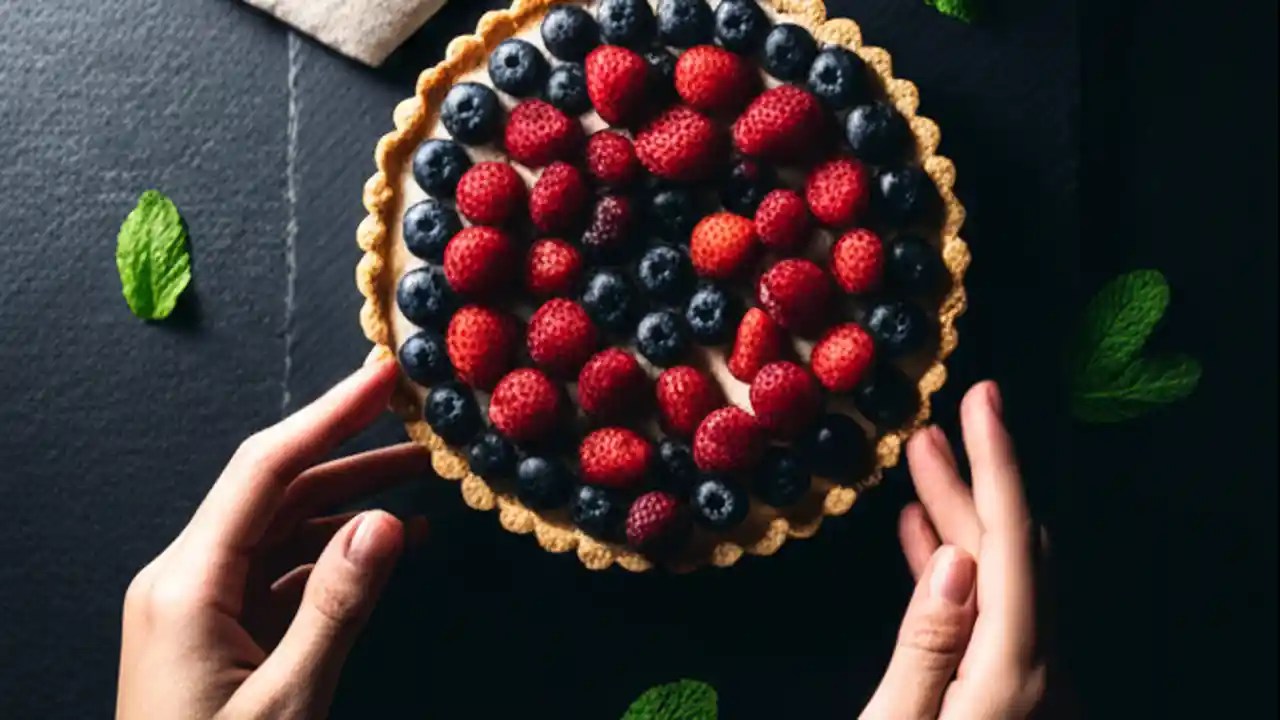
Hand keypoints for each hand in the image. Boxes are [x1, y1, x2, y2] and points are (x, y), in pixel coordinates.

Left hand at [117, 360, 429, 718]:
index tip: (383, 378)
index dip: (330, 416)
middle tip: (421, 428)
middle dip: (353, 457)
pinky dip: (335, 558)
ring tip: (422, 485)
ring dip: (350, 506)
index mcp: (186, 583)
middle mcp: (186, 580)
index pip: (266, 471)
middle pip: (277, 493)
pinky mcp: (218, 634)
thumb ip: (337, 606)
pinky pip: (281, 575)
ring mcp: (200, 607)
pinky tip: (388, 549)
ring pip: (283, 531)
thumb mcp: (285, 701)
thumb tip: (387, 521)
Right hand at [863, 381, 1048, 718]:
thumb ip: (930, 645)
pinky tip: (925, 538)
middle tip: (934, 426)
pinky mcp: (1008, 695)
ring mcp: (1028, 683)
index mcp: (1014, 671)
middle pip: (1010, 549)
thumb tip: (954, 559)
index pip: (1011, 542)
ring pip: (1000, 576)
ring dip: (961, 517)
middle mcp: (1036, 670)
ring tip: (924, 464)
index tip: (984, 400)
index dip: (997, 462)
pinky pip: (989, 611)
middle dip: (973, 480)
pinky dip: (956, 570)